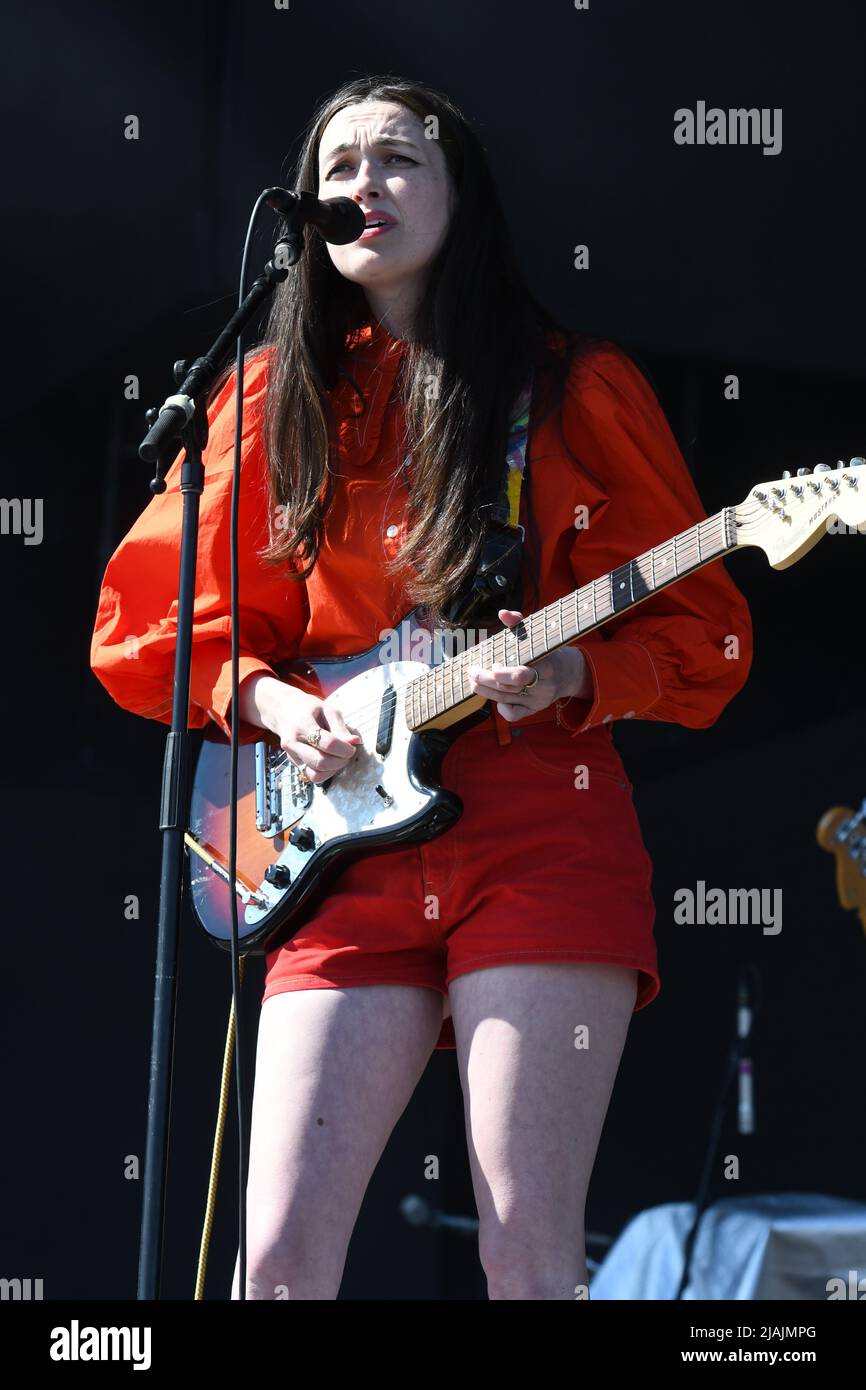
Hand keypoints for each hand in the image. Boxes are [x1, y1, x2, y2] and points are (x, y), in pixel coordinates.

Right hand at [240, 675, 361, 783]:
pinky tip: (331, 761)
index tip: (353, 746)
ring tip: (339, 758)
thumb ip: (340, 728)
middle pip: (321, 763)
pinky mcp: (294, 764)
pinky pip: (312, 776)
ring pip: (316, 775)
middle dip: (341, 761)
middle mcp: (293, 744)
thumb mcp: (326, 709)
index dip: (345, 748)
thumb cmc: (307, 708)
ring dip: (333, 770)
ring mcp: (292, 756)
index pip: (328, 744)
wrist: (283, 711)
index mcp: (302, 726)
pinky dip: (326, 773)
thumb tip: (355, 742)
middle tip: (348, 753)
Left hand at [466, 609, 589, 722]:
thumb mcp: (537, 635)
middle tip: (471, 671)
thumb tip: (502, 613)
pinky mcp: (534, 710)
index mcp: (547, 667)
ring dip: (486, 691)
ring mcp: (538, 701)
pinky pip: (515, 715)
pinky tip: (494, 698)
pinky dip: (501, 709)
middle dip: (486, 680)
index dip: (503, 673)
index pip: (522, 676)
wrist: (568, 673)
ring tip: (473, 681)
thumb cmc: (548, 651)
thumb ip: (519, 623)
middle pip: (509, 688)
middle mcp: (544, 687)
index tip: (492, 664)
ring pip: (507, 699)